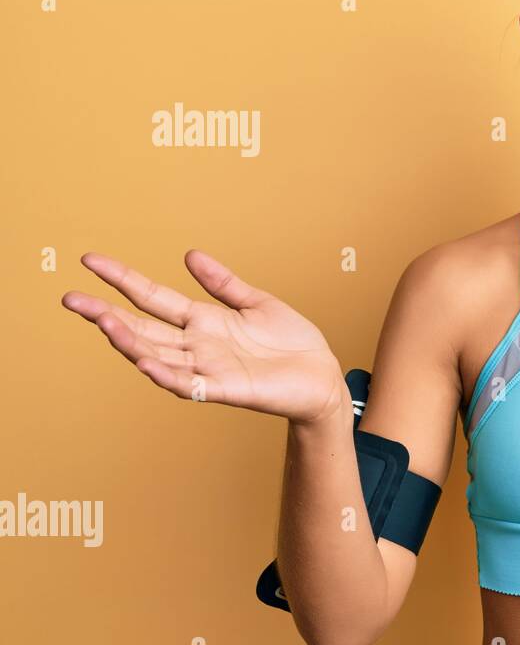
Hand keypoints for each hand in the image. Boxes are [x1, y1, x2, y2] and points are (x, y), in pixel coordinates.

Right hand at [62, 249, 345, 424]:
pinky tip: (145, 363)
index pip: (153, 297)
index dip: (122, 279)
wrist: (323, 378)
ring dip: (129, 342)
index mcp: (203, 321)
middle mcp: (198, 346)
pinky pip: (189, 385)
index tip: (90, 260)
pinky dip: (166, 375)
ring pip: (157, 355)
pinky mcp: (227, 389)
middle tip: (70, 298)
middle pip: (143, 328)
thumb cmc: (292, 344)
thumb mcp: (257, 303)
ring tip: (103, 323)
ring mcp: (209, 369)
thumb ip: (223, 283)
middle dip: (106, 314)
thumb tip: (189, 255)